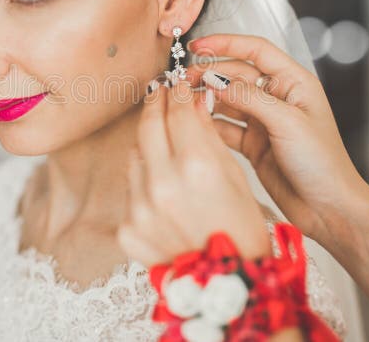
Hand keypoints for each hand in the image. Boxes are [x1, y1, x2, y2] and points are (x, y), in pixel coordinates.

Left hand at [116, 78, 271, 266]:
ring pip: (134, 155)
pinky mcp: (127, 228)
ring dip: (147, 142)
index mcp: (197, 167)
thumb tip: (193, 103)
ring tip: (162, 140)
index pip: (177, 111)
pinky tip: (161, 184)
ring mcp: (140, 207)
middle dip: (154, 103)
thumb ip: (207, 136)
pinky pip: (130, 189)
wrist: (228, 286)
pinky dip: (143, 180)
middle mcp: (163, 184)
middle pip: (148, 125)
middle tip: (159, 92)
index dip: (176, 91)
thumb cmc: (241, 231)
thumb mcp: (235, 176)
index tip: (176, 83)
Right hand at [183, 33, 366, 244]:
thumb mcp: (287, 123)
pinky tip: (194, 123)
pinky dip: (209, 124)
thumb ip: (249, 98)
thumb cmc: (322, 162)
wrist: (329, 208)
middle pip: (236, 75)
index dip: (226, 44)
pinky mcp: (253, 144)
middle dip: (209, 74)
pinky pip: (225, 127)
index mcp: (294, 83)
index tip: (198, 45)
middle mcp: (278, 98)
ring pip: (227, 101)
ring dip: (206, 98)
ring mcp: (264, 121)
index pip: (256, 51)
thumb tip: (215, 79)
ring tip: (182, 100)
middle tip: (183, 79)